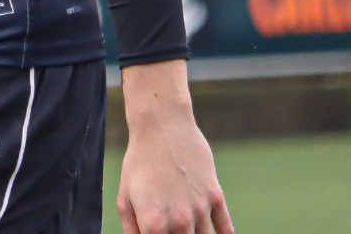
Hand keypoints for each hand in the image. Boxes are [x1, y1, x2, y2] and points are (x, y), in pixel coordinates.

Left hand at [116, 60, 232, 233]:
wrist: (162, 126)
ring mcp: (200, 209)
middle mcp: (180, 221)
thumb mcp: (124, 197)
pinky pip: (225, 228)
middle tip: (174, 230)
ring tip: (190, 230)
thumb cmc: (138, 161)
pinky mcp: (216, 196)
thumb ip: (132, 230)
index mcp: (154, 224)